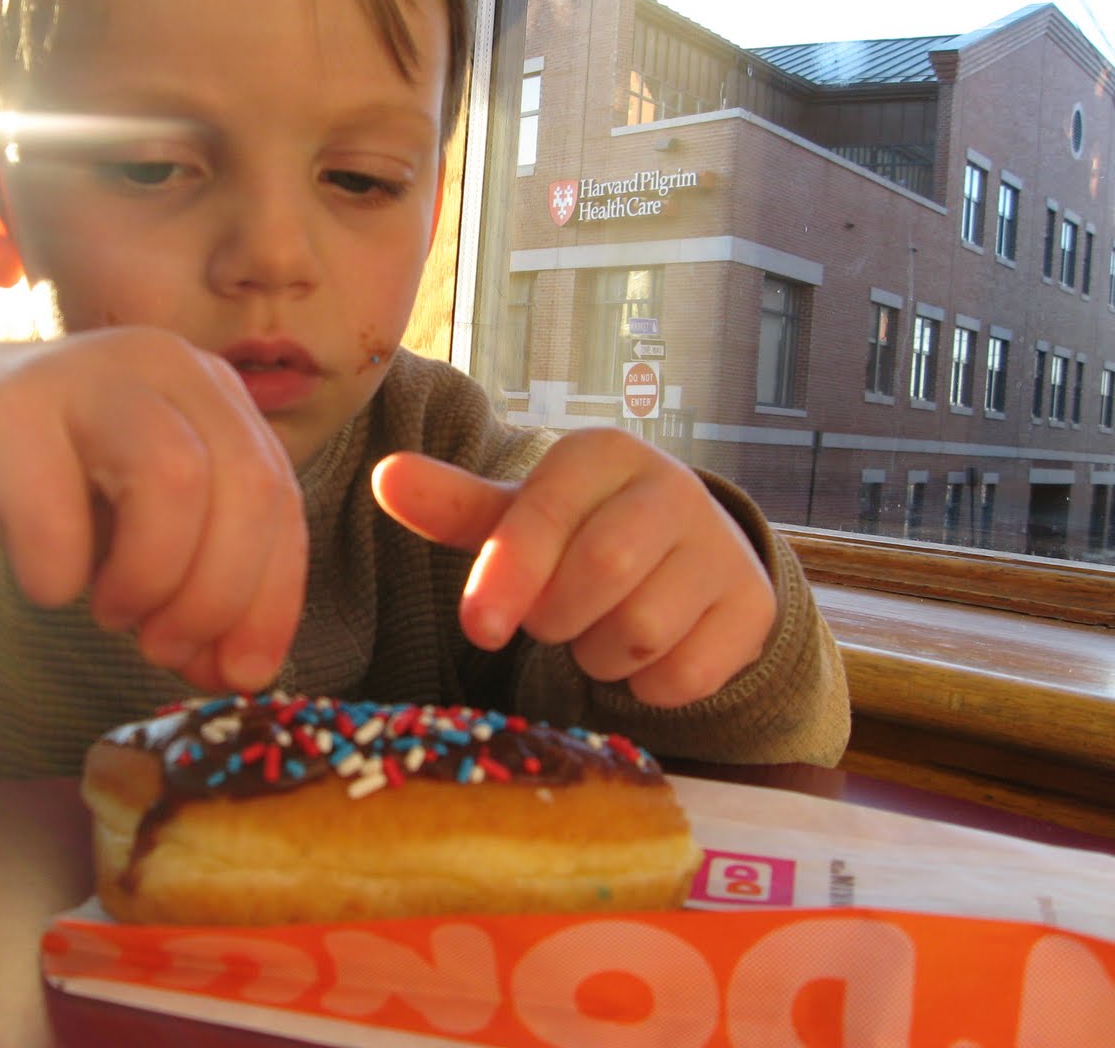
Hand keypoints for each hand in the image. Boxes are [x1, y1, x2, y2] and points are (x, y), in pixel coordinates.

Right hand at [0, 329, 306, 691]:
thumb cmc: (42, 483)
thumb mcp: (134, 538)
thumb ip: (196, 592)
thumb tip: (242, 674)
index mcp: (210, 391)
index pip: (280, 497)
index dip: (274, 598)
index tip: (243, 674)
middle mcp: (161, 363)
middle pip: (245, 484)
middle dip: (218, 593)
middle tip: (164, 647)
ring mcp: (82, 374)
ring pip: (174, 476)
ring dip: (153, 575)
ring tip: (112, 612)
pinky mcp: (1, 409)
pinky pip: (56, 506)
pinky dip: (60, 571)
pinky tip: (47, 584)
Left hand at [370, 430, 775, 706]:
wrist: (688, 556)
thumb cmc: (582, 533)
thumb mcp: (518, 517)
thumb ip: (456, 506)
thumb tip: (385, 476)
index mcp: (604, 453)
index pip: (546, 514)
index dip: (507, 575)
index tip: (476, 627)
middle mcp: (673, 487)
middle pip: (600, 572)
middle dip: (556, 616)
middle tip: (553, 617)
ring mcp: (722, 547)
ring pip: (640, 631)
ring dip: (598, 653)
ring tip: (598, 627)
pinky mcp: (753, 608)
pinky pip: (684, 674)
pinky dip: (646, 685)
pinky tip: (644, 654)